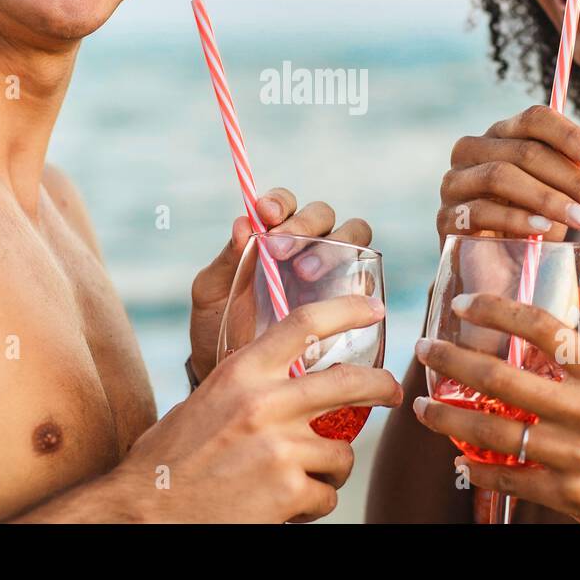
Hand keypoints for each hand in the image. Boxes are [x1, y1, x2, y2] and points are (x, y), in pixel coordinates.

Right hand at [116, 295, 401, 522]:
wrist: (145, 512)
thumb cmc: (170, 459)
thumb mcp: (205, 400)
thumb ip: (248, 384)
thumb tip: (288, 376)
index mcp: (242, 372)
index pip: (305, 323)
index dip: (348, 310)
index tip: (374, 309)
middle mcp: (265, 402)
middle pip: (349, 381)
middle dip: (381, 386)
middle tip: (391, 392)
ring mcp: (281, 447)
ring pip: (341, 452)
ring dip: (327, 469)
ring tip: (296, 478)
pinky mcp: (289, 491)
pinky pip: (327, 494)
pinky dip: (311, 504)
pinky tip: (282, 506)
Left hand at [189, 188, 371, 381]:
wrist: (233, 376)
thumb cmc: (218, 328)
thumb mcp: (213, 293)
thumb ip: (226, 260)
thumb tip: (242, 225)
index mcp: (273, 236)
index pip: (285, 204)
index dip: (280, 202)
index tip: (265, 214)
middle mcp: (307, 248)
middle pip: (323, 216)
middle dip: (305, 224)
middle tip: (281, 248)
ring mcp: (333, 273)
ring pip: (352, 237)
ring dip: (332, 247)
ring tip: (305, 273)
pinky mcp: (351, 302)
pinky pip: (366, 280)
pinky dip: (356, 279)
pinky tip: (334, 298)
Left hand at [410, 294, 579, 522]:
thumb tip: (533, 345)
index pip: (542, 326)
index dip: (497, 309)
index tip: (464, 303)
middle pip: (501, 378)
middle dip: (452, 360)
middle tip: (425, 349)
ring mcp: (576, 454)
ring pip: (493, 431)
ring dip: (448, 417)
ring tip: (423, 407)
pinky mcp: (570, 494)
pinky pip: (509, 477)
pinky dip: (478, 470)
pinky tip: (460, 461)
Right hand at [438, 105, 579, 246]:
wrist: (494, 271)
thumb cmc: (528, 226)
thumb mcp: (553, 194)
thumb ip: (567, 172)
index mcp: (500, 135)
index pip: (534, 119)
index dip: (569, 135)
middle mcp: (471, 150)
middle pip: (525, 151)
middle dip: (574, 181)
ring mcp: (454, 183)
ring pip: (501, 175)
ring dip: (550, 199)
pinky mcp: (446, 218)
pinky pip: (481, 211)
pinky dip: (517, 219)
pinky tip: (545, 230)